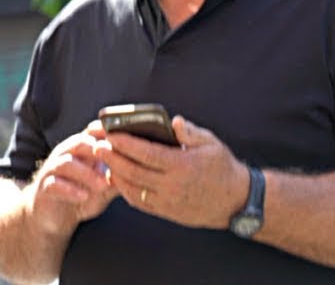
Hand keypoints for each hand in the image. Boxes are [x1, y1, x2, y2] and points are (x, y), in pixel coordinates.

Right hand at [26, 120, 116, 237]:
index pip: (91, 132)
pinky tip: (83, 196)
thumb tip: (145, 170)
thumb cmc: (79, 196)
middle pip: (78, 142)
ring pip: (66, 163)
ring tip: (102, 184)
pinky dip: (69, 189)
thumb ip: (119, 176)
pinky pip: (54, 184)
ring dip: (86, 173)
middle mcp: (64, 156)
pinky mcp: (44, 188)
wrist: (51, 216)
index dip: (106, 131)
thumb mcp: (103, 187)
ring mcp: (52, 171)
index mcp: (80, 151)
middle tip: (115, 161)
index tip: (125, 138)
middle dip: (97, 150)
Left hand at [95, 116, 248, 228]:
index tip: (110, 134)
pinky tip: (117, 178)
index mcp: (183, 165)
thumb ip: (190, 132)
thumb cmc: (223, 168)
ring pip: (133, 188)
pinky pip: (139, 202)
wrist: (237, 201)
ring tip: (104, 160)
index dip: (126, 144)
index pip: (147, 153)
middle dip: (112, 158)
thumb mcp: (211, 144)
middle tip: (98, 146)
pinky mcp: (167, 212)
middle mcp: (173, 185)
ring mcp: (169, 201)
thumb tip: (173, 121)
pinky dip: (124, 190)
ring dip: (115, 174)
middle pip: (133, 171)